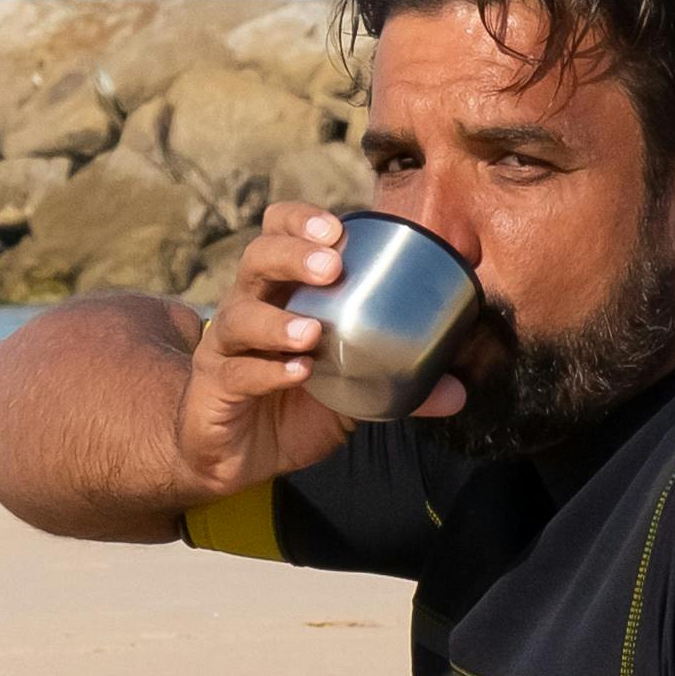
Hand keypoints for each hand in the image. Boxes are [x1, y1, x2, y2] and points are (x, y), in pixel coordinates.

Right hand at [182, 207, 461, 495]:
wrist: (239, 455)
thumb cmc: (295, 404)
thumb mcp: (353, 390)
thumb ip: (400, 385)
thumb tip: (459, 391)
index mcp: (281, 290)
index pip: (278, 232)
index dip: (300, 220)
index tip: (338, 229)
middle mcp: (248, 306)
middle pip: (256, 259)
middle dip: (293, 256)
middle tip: (332, 268)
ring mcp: (226, 346)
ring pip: (240, 315)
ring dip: (279, 320)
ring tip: (313, 332)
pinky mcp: (215, 387)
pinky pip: (237, 372)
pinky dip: (268, 371)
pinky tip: (297, 373)